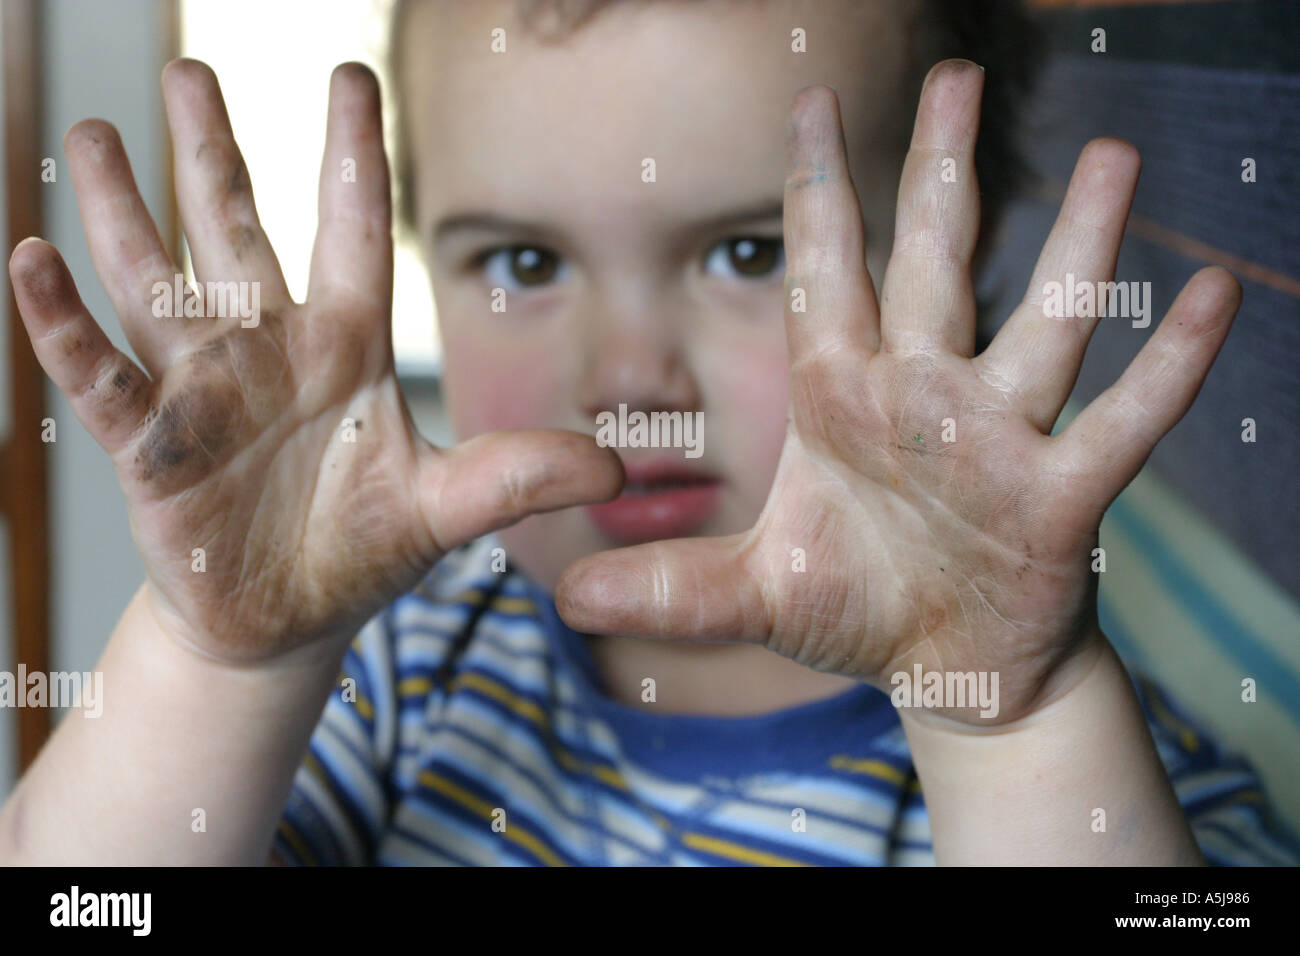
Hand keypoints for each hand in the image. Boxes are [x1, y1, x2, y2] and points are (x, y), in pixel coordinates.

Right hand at [10, 59, 621, 662]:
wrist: (286, 625)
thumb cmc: (362, 553)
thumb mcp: (448, 508)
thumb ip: (519, 476)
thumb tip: (616, 466)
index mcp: (346, 347)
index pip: (355, 230)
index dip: (354, 155)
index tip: (352, 74)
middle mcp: (270, 350)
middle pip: (237, 231)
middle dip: (215, 152)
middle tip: (191, 67)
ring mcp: (204, 391)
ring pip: (157, 281)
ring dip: (122, 211)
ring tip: (92, 134)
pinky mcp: (152, 447)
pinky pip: (100, 373)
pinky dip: (64, 323)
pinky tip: (29, 260)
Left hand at [555, 60, 1239, 725]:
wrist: (942, 672)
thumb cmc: (854, 610)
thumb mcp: (752, 598)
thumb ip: (670, 588)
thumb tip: (565, 598)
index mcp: (843, 403)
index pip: (826, 276)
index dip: (817, 193)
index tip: (810, 105)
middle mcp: (922, 399)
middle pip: (933, 266)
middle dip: (940, 173)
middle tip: (956, 75)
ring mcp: (996, 441)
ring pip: (1040, 324)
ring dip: (1075, 244)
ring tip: (1112, 155)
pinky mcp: (1060, 500)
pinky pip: (1120, 424)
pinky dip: (1164, 368)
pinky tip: (1213, 293)